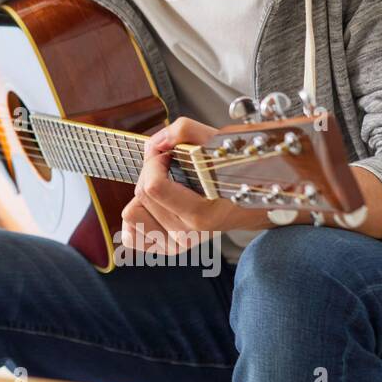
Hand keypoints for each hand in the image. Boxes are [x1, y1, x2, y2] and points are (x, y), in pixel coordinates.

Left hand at [121, 117, 268, 254]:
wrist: (250, 204)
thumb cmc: (234, 173)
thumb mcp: (217, 141)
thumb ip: (185, 131)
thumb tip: (156, 142)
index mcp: (201, 214)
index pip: (153, 187)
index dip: (155, 162)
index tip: (168, 154)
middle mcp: (188, 234)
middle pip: (141, 194)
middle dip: (150, 173)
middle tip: (170, 167)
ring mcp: (177, 245)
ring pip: (131, 213)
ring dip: (144, 196)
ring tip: (166, 188)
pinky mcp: (168, 249)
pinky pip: (131, 235)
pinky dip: (140, 217)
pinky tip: (156, 206)